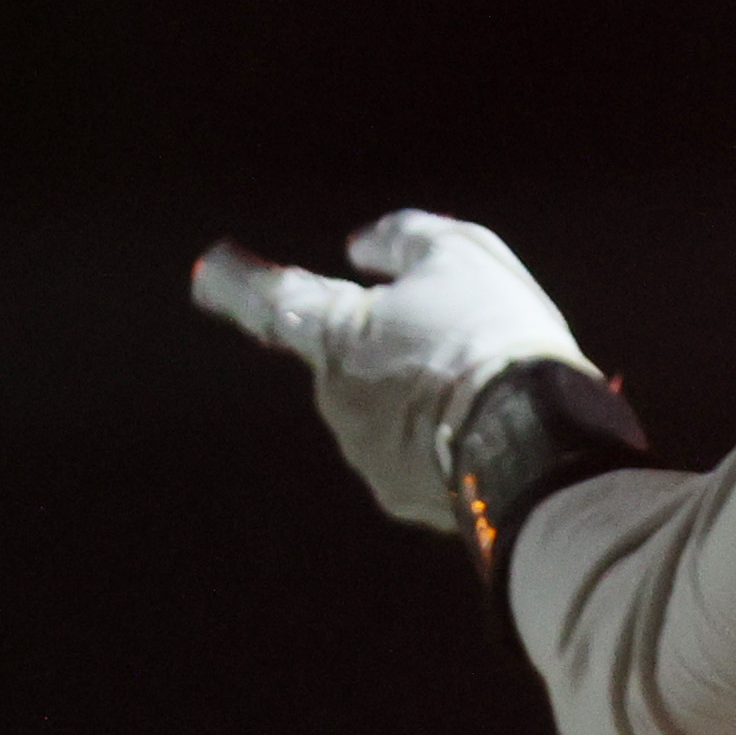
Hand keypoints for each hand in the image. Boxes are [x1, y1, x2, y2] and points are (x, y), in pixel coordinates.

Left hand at [192, 209, 597, 530]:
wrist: (528, 430)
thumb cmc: (488, 329)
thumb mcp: (458, 254)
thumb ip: (402, 240)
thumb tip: (360, 245)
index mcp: (337, 333)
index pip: (272, 300)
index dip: (239, 283)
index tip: (207, 273)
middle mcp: (335, 397)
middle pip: (351, 363)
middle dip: (389, 351)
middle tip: (457, 335)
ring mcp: (365, 452)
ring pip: (388, 410)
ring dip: (422, 396)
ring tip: (490, 382)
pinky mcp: (401, 493)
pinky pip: (417, 456)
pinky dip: (442, 437)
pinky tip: (491, 423)